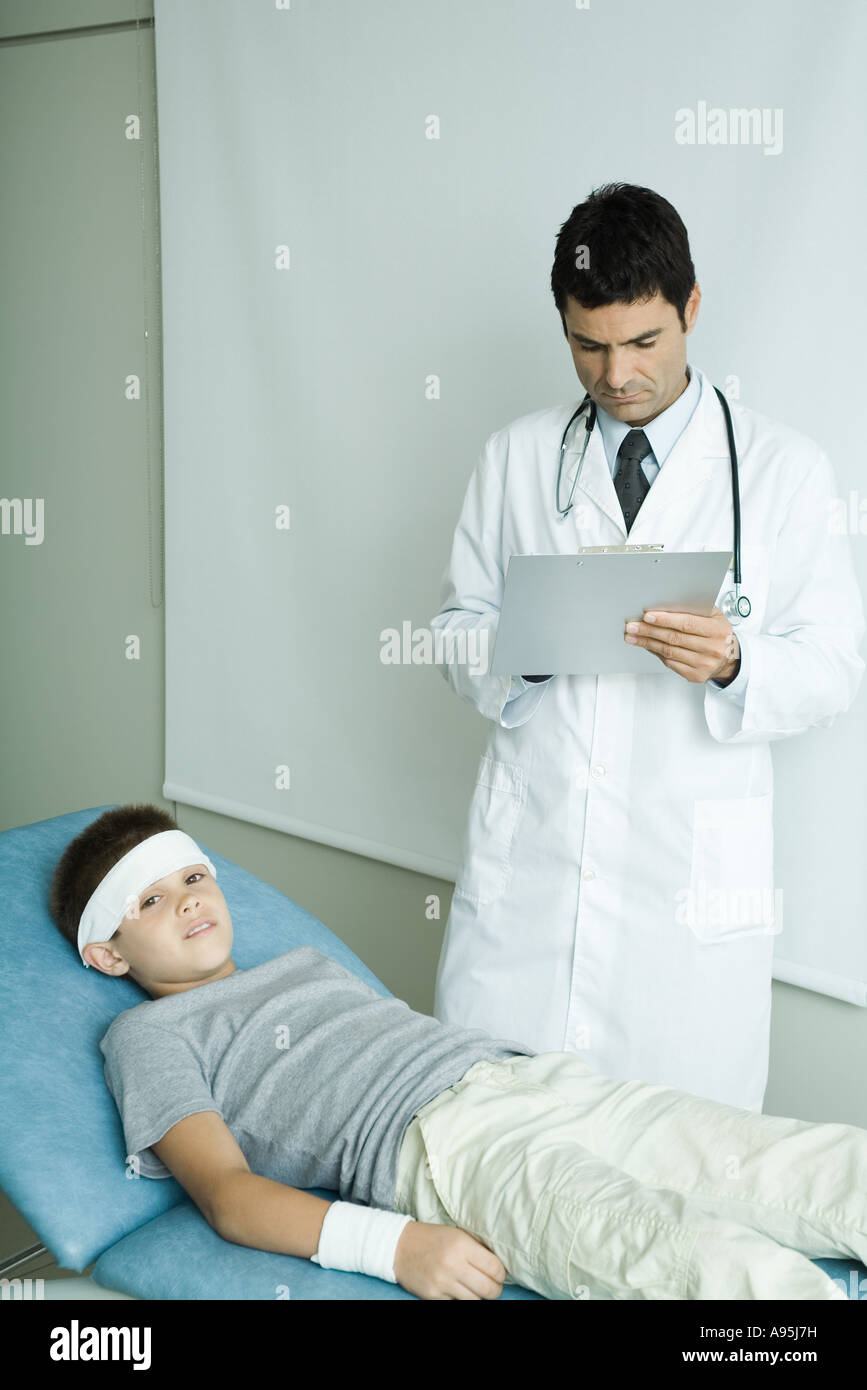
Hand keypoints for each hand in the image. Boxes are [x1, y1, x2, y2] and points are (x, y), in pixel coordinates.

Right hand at [393, 1220, 505, 1299]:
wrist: (399, 1246)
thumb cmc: (432, 1238)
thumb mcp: (456, 1234)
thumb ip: (476, 1250)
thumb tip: (499, 1267)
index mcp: (461, 1245)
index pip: (495, 1268)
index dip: (501, 1274)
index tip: (499, 1274)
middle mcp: (452, 1264)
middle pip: (488, 1289)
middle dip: (495, 1290)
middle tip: (493, 1287)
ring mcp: (441, 1282)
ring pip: (474, 1300)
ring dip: (479, 1297)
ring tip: (477, 1290)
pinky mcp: (432, 1295)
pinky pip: (456, 1303)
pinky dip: (461, 1298)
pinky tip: (459, 1290)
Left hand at [624, 605, 739, 683]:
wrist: (730, 657)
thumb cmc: (718, 633)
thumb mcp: (714, 616)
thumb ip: (695, 608)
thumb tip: (666, 606)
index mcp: (717, 630)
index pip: (686, 623)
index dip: (665, 620)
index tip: (647, 616)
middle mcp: (712, 648)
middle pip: (674, 638)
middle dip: (649, 631)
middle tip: (632, 626)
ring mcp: (704, 664)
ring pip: (669, 652)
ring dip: (647, 643)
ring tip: (633, 636)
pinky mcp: (696, 675)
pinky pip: (670, 663)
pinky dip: (656, 653)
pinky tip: (647, 646)